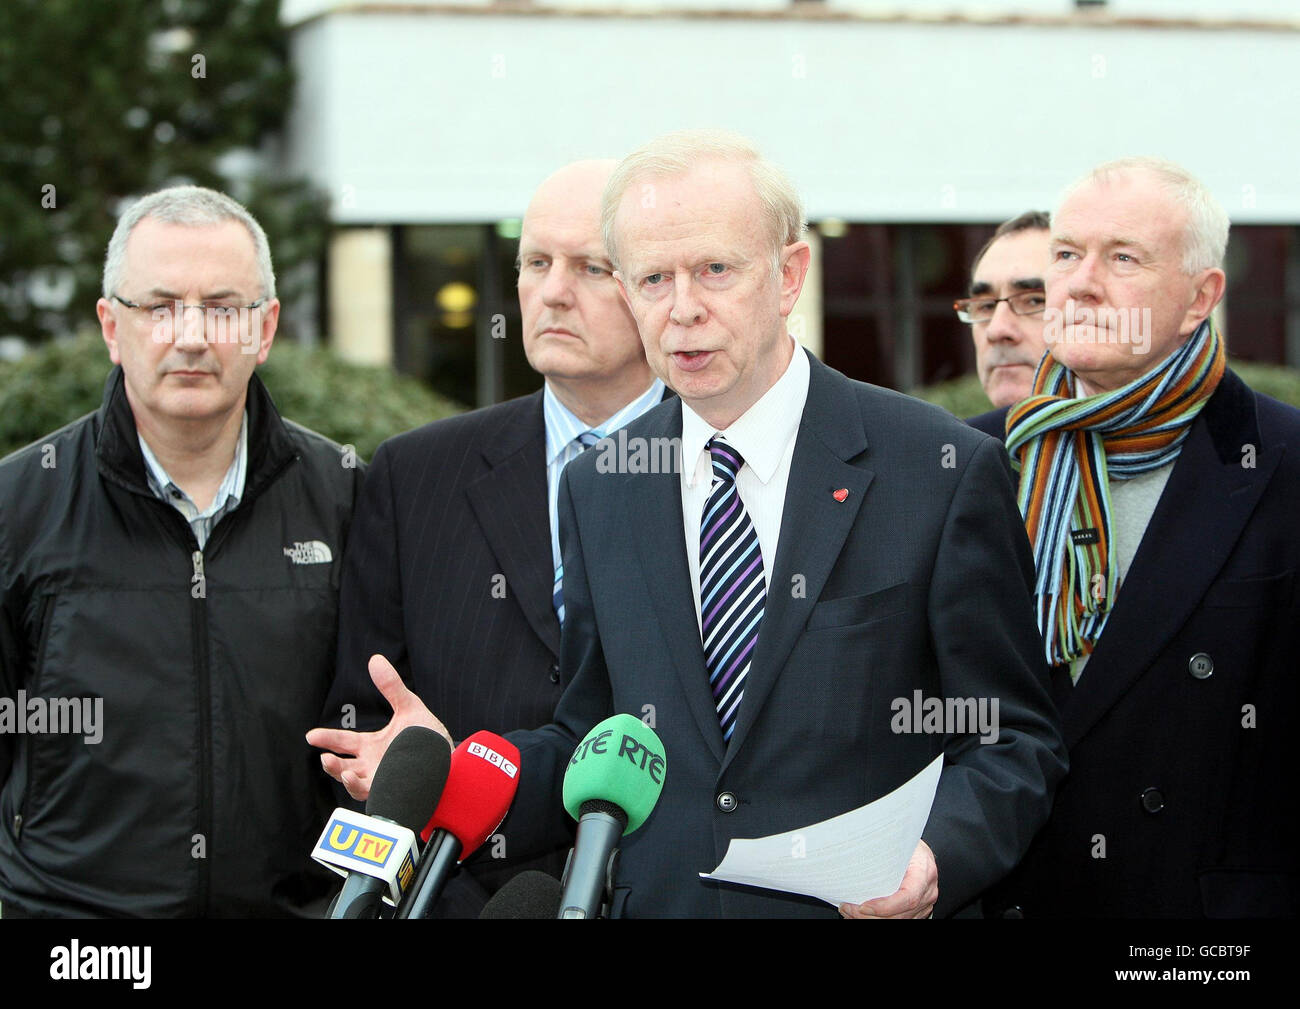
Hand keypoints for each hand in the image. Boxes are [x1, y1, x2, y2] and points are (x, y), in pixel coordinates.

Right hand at [305, 654, 451, 801]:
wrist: (452, 757)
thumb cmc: (427, 735)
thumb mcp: (408, 707)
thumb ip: (391, 687)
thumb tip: (375, 659)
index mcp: (370, 746)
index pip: (343, 743)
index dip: (327, 739)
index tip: (311, 736)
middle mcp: (371, 766)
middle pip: (343, 767)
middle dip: (332, 764)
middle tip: (324, 758)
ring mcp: (381, 781)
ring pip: (355, 785)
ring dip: (346, 780)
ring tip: (342, 770)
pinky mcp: (394, 792)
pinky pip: (377, 796)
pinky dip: (366, 790)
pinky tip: (361, 781)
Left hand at [839, 840, 937, 918]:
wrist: (921, 851)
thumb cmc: (908, 844)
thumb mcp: (898, 841)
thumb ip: (885, 850)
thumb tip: (856, 850)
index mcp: (924, 872)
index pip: (908, 897)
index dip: (885, 906)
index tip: (863, 906)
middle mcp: (927, 891)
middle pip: (900, 914)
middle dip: (871, 916)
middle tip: (848, 908)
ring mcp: (925, 903)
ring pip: (898, 921)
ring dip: (871, 919)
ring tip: (850, 911)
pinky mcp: (918, 910)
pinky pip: (899, 919)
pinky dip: (878, 919)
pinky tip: (862, 914)